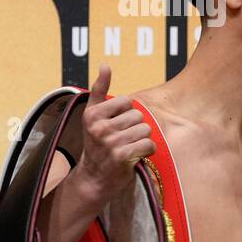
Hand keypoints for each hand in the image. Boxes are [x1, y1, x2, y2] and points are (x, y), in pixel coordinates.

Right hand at [75, 64, 156, 197]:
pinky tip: (135, 156)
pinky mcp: (121, 156)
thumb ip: (100, 89)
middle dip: (136, 128)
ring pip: (146, 130)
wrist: (95, 177)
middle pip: (139, 116)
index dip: (127, 114)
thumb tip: (105, 64)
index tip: (116, 126)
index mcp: (92, 114)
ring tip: (128, 148)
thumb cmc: (97, 142)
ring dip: (142, 140)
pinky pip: (149, 145)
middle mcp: (98, 127)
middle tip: (122, 140)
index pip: (129, 102)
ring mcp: (109, 142)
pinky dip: (147, 151)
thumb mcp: (94, 115)